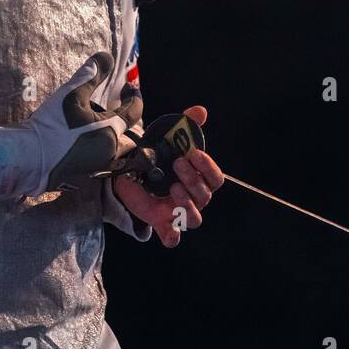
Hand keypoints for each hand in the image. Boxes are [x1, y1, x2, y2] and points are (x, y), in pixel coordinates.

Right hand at [25, 52, 142, 196]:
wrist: (28, 160)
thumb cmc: (52, 125)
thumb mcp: (71, 95)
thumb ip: (92, 74)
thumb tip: (108, 56)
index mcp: (112, 133)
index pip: (134, 111)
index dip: (133, 96)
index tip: (127, 87)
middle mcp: (111, 154)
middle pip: (129, 136)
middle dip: (125, 123)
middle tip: (113, 109)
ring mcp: (99, 169)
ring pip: (116, 151)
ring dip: (113, 138)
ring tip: (99, 126)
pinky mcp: (85, 179)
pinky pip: (101, 161)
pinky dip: (99, 150)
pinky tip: (84, 143)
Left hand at [111, 106, 223, 246]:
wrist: (133, 173)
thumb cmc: (160, 159)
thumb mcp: (170, 140)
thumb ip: (186, 126)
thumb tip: (200, 111)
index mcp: (200, 179)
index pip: (215, 178)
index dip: (208, 167)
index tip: (193, 153)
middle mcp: (194, 198)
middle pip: (205, 196)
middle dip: (193, 179)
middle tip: (177, 164)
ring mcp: (179, 212)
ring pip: (194, 218)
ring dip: (186, 204)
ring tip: (173, 188)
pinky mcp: (162, 223)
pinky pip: (173, 237)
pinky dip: (172, 236)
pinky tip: (168, 229)